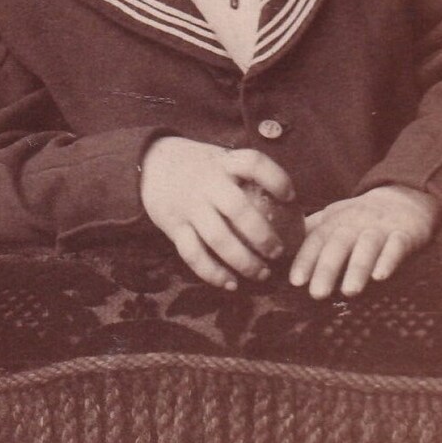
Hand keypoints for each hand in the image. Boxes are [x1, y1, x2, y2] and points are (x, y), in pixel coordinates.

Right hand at [140, 137, 295, 289]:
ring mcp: (190, 206)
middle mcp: (207, 183)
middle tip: (278, 252)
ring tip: (262, 274)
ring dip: (243, 261)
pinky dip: (213, 273)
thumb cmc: (198, 165)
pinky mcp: (173, 226)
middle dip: (263, 236)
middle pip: (239, 210)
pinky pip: (194, 254)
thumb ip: (245, 176)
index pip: (253, 163)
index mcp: (224, 163)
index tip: (291, 197)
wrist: (150, 163)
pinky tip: (230, 283)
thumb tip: (288, 204)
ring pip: (219, 239)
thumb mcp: (221, 159)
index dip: (276, 179)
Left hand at [289, 185, 441, 298]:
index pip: (316, 239)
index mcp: (334, 221)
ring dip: (357, 268)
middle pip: (339, 244)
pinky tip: (381, 276)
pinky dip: (389, 260)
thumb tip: (278, 254)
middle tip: (317, 294)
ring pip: (367, 246)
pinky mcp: (405, 234)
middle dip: (327, 268)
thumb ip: (310, 235)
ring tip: (348, 291)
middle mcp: (355, 223)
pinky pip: (397, 246)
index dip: (305, 259)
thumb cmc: (360, 218)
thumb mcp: (333, 220)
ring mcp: (380, 228)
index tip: (296, 281)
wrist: (405, 198)